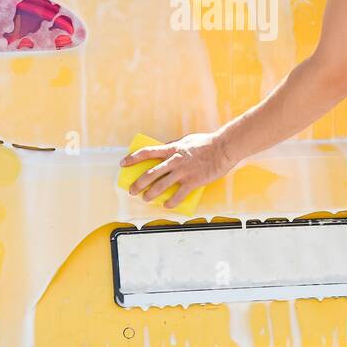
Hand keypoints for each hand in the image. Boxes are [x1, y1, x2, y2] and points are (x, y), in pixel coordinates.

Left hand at [120, 131, 235, 209]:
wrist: (223, 148)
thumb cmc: (206, 143)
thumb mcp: (186, 141)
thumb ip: (174, 147)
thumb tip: (163, 151)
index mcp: (172, 149)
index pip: (147, 153)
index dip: (133, 158)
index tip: (123, 164)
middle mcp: (175, 161)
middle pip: (150, 174)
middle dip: (138, 183)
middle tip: (132, 190)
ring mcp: (183, 172)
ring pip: (161, 186)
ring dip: (150, 194)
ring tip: (145, 199)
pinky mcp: (193, 182)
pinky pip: (178, 195)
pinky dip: (171, 202)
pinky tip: (166, 206)